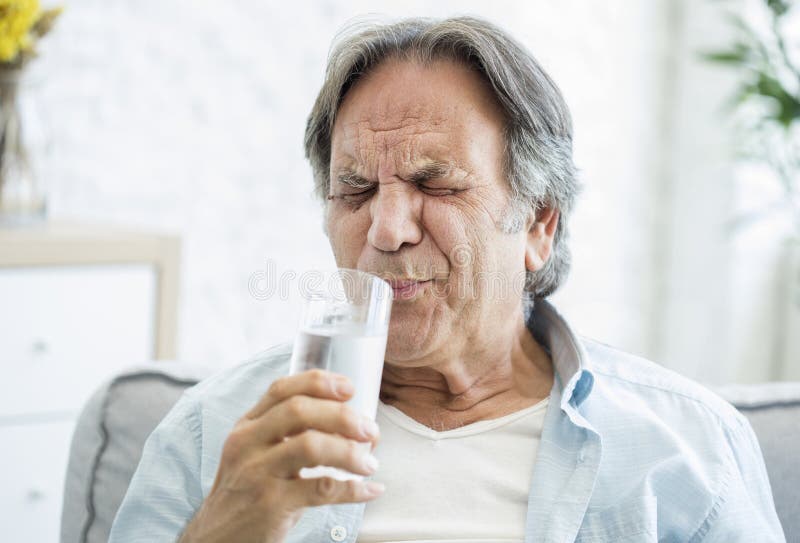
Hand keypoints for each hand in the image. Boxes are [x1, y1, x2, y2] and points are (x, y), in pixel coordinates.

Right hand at [178, 369, 382, 542]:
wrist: (215, 539)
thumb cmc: (246, 493)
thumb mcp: (255, 453)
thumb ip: (290, 433)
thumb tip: (352, 424)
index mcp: (247, 426)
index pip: (282, 389)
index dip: (318, 382)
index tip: (349, 389)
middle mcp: (248, 443)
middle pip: (299, 411)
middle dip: (343, 416)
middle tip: (370, 430)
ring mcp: (258, 473)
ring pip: (311, 446)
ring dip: (350, 452)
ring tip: (370, 464)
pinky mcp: (271, 504)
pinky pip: (322, 489)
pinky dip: (353, 489)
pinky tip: (369, 490)